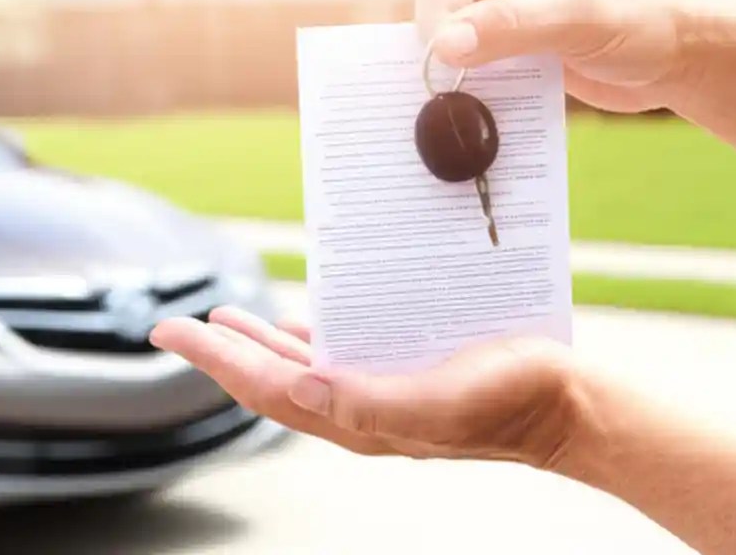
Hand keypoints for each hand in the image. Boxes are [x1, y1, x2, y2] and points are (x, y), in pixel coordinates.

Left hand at [150, 308, 585, 469]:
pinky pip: (341, 353)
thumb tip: (296, 384)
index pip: (265, 388)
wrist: (566, 405)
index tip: (169, 331)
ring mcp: (381, 389)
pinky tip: (301, 321)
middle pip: (271, 377)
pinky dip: (310, 336)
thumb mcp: (438, 402)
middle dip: (223, 352)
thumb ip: (366, 401)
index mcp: (357, 417)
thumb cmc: (510, 402)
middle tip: (180, 324)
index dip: (214, 360)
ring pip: (301, 364)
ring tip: (227, 319)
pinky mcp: (405, 370)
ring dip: (259, 342)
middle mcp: (359, 406)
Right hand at [415, 0, 729, 112]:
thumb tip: (445, 45)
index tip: (441, 55)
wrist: (689, 61)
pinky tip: (472, 101)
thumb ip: (511, 26)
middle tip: (441, 80)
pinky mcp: (519, 42)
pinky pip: (478, 59)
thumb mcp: (580, 17)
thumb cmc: (650, 20)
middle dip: (443, 38)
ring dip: (454, 63)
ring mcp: (514, 3)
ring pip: (457, 31)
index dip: (440, 10)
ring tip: (452, 95)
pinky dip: (471, 80)